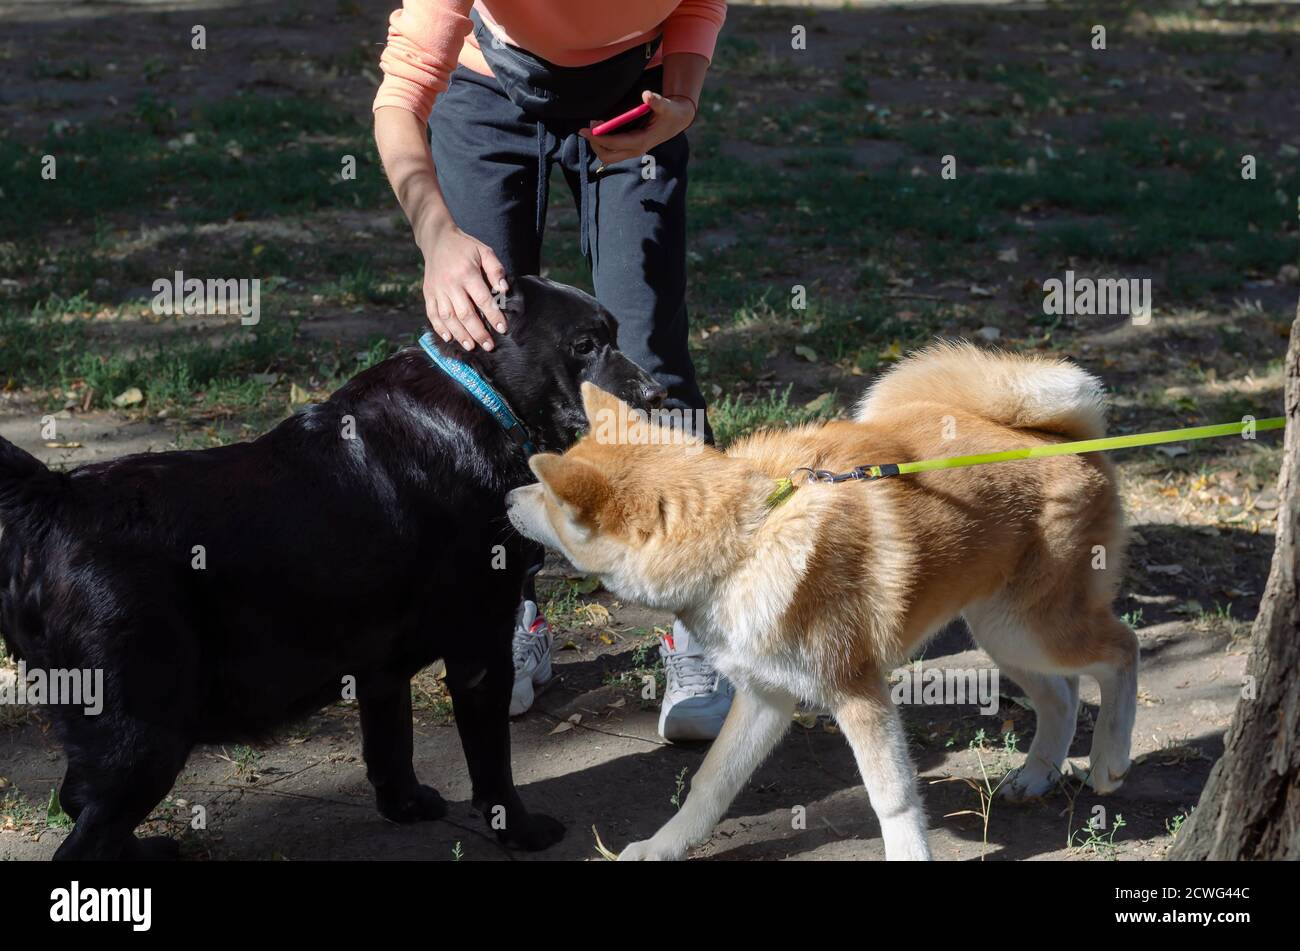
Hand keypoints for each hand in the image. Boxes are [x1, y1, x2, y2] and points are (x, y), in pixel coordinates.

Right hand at [419, 221, 508, 350]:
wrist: (437, 239)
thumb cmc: (465, 247)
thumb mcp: (485, 251)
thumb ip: (496, 270)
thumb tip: (504, 290)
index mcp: (467, 273)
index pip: (483, 300)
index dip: (493, 316)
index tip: (503, 328)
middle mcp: (450, 284)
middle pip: (465, 313)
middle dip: (478, 332)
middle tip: (489, 346)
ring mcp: (437, 290)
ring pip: (448, 317)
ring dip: (460, 334)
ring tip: (471, 346)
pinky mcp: (428, 293)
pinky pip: (432, 314)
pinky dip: (439, 328)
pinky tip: (449, 338)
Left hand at [579, 90, 695, 167]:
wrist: (676, 120)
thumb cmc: (670, 113)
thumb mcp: (666, 106)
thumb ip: (656, 101)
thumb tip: (647, 95)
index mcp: (641, 141)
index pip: (614, 144)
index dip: (598, 138)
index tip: (587, 129)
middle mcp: (635, 149)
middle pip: (607, 156)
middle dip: (595, 143)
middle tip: (589, 127)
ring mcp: (631, 151)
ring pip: (607, 156)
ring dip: (597, 144)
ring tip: (594, 125)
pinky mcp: (629, 148)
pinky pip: (611, 151)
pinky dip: (602, 143)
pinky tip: (600, 128)